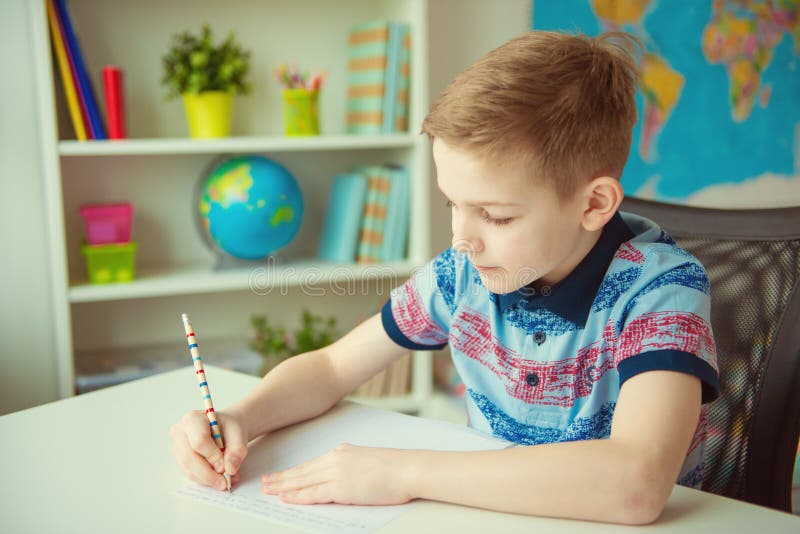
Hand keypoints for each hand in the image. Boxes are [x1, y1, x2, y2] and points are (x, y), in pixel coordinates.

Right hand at [170, 410, 247, 490]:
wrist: (225, 428)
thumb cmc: (229, 428)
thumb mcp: (239, 434)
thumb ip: (237, 451)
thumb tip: (229, 469)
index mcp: (193, 419)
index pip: (199, 441)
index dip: (212, 456)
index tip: (225, 467)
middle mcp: (180, 432)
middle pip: (189, 457)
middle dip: (208, 473)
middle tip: (224, 482)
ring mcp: (177, 447)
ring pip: (188, 469)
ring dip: (207, 479)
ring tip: (224, 480)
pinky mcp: (179, 460)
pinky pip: (189, 474)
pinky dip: (204, 479)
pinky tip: (216, 478)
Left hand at [262, 444, 415, 504]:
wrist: (407, 468)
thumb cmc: (394, 468)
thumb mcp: (366, 462)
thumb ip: (350, 467)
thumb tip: (341, 479)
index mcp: (341, 452)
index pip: (310, 464)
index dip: (292, 472)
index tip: (279, 476)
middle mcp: (335, 459)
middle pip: (301, 472)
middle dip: (281, 478)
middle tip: (264, 483)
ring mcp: (337, 473)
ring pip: (303, 481)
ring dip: (283, 487)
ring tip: (268, 490)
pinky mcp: (341, 487)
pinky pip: (313, 494)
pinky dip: (297, 496)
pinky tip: (286, 498)